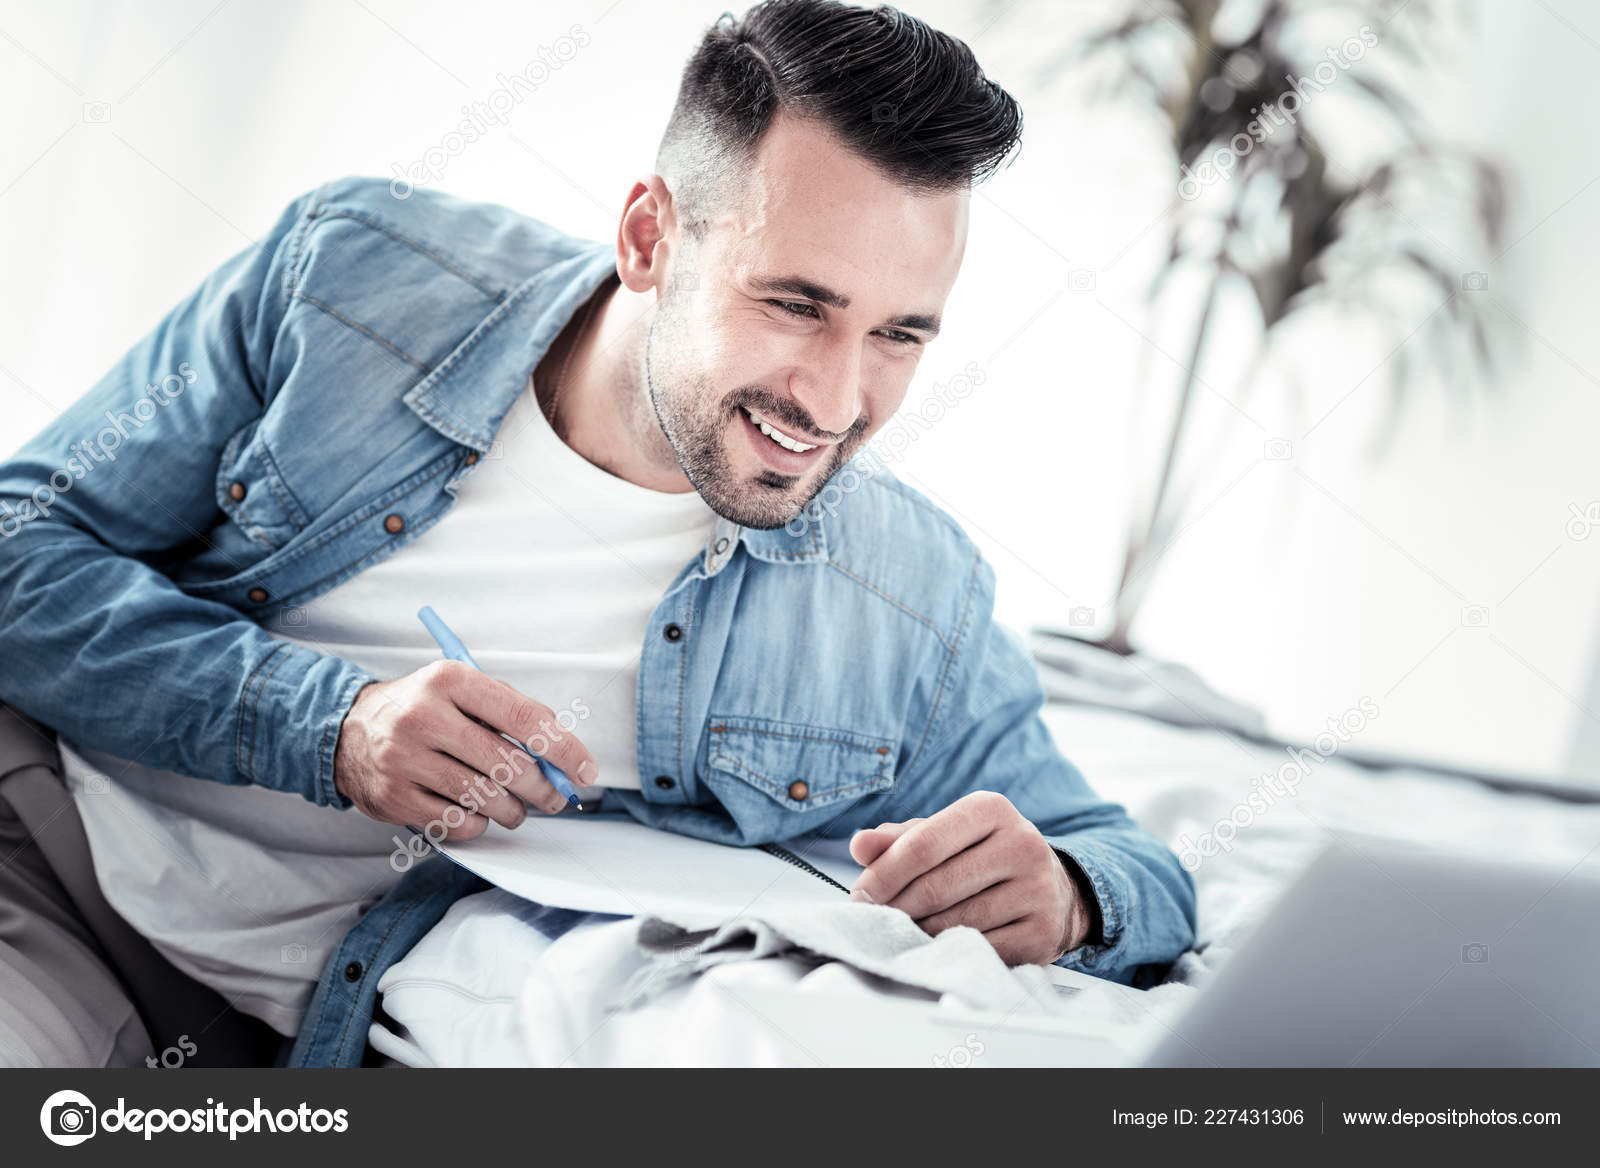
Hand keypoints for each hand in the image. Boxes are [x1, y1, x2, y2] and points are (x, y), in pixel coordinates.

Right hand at [333, 661, 596, 839]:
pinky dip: (479, 824)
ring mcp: (404, 760)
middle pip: (508, 765)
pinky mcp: (393, 798)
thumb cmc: (422, 708)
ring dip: (513, 811)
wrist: (346, 731)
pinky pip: (457, 823)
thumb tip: (561, 753)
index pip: (524, 718)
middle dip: (543, 788)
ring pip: (485, 798)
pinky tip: (477, 813)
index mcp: (449, 680)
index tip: (585, 771)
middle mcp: (424, 717)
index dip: (564, 749)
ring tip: (516, 808)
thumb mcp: (461, 690)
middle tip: (554, 798)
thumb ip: (511, 712)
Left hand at [846, 790, 1091, 965]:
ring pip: (954, 921)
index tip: (861, 895)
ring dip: (918, 932)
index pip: (923, 844)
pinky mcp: (1042, 931)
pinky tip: (936, 946)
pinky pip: (979, 949)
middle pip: (935, 886)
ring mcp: (1037, 889)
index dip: (884, 874)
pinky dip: (949, 951)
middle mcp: (1021, 843)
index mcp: (991, 809)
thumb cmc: (984, 858)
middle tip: (875, 918)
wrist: (1053, 890)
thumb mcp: (945, 837)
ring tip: (904, 930)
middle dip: (895, 907)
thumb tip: (860, 845)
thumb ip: (899, 839)